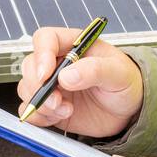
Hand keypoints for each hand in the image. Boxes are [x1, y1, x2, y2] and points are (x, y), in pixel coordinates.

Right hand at [16, 26, 143, 137]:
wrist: (129, 111)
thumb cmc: (126, 83)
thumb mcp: (118, 73)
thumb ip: (95, 70)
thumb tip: (66, 76)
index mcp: (73, 45)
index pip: (46, 39)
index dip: (41, 54)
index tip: (47, 74)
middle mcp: (58, 63)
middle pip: (30, 65)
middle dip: (38, 86)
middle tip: (57, 100)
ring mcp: (52, 85)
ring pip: (27, 89)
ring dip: (41, 104)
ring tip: (66, 110)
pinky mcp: (50, 106)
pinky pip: (30, 110)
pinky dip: (38, 117)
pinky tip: (58, 118)